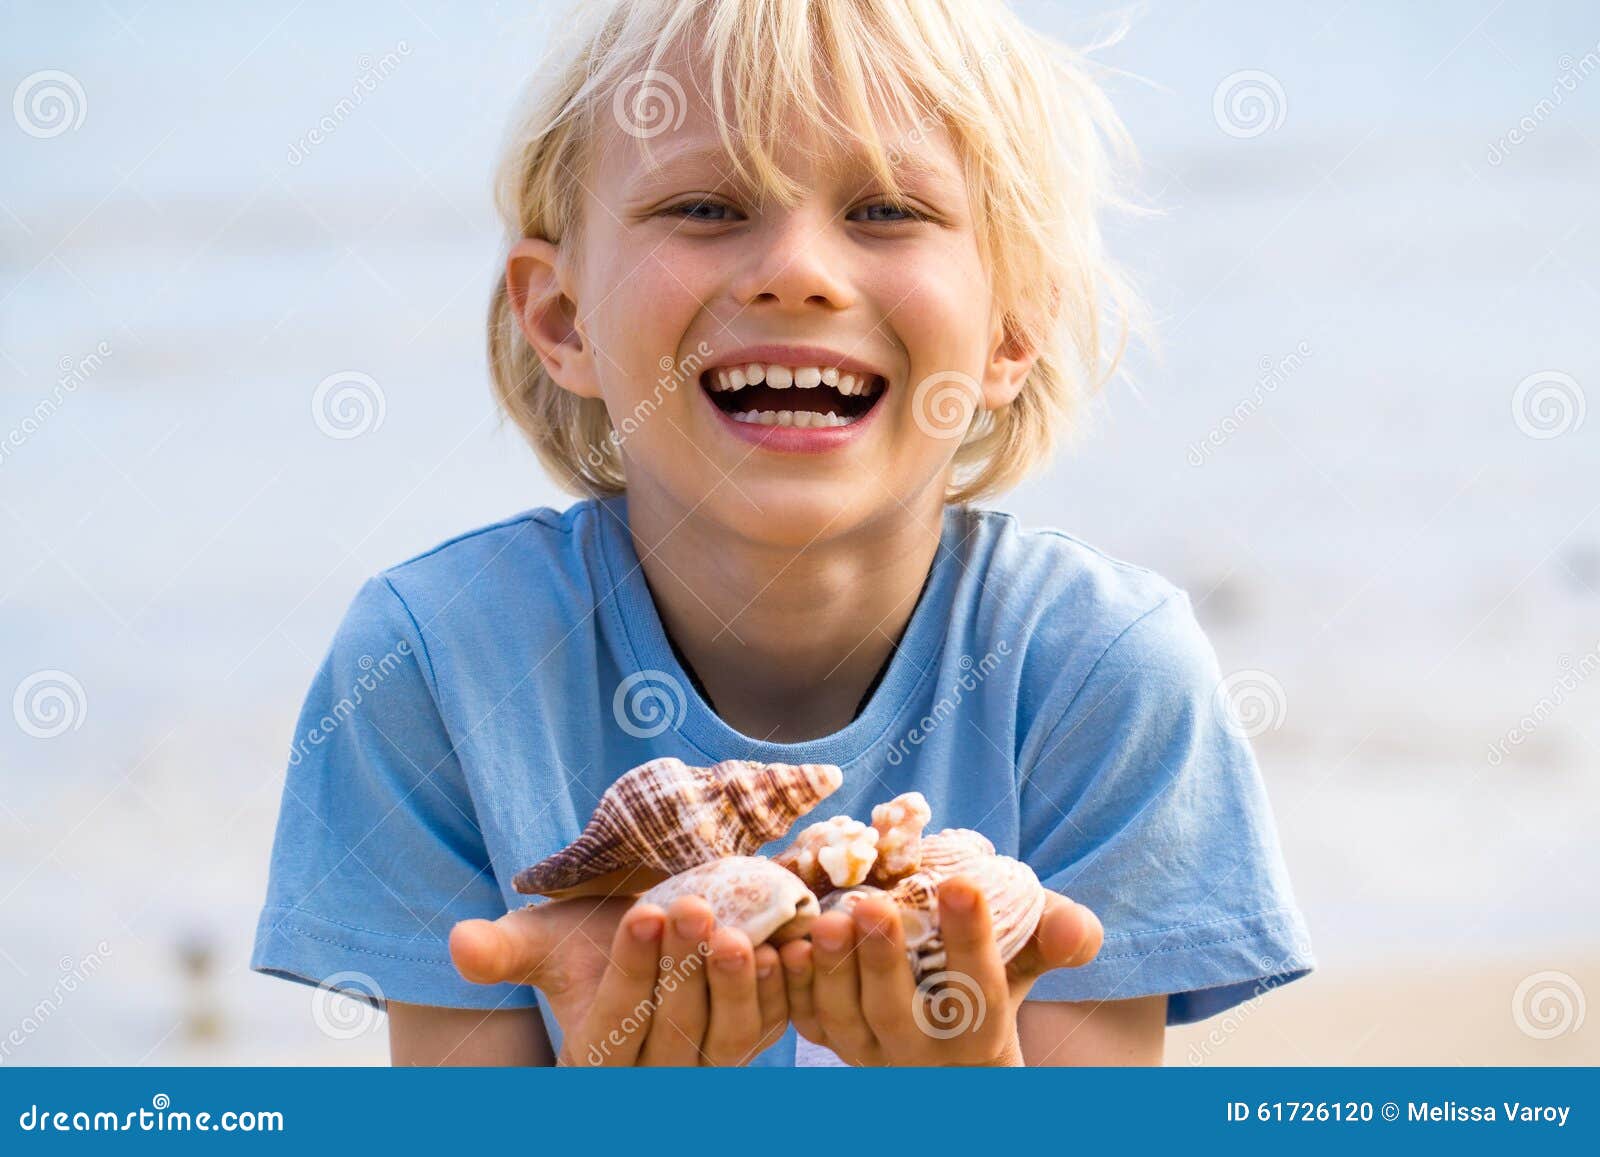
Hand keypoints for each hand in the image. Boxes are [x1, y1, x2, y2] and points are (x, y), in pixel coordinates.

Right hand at [449, 894, 788, 1065]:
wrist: (649, 929)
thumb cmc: (586, 939)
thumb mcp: (541, 941)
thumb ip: (502, 950)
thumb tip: (458, 944)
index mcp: (596, 1062)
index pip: (616, 1026)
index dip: (632, 973)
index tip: (642, 914)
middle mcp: (655, 1079)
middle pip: (674, 1034)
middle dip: (683, 970)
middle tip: (690, 907)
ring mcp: (710, 1066)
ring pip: (727, 1040)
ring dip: (736, 987)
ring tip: (736, 932)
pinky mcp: (753, 1041)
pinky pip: (773, 1026)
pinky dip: (780, 991)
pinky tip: (785, 946)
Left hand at [777, 880, 1102, 1065]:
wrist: (942, 1022)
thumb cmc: (988, 971)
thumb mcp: (1027, 953)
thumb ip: (1057, 936)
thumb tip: (1076, 930)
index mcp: (979, 1031)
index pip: (978, 989)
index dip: (969, 938)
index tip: (960, 884)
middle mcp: (920, 1052)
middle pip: (897, 1015)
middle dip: (884, 961)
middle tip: (873, 905)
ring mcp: (868, 1050)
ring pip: (843, 1022)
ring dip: (831, 972)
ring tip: (827, 920)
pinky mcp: (830, 1038)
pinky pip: (803, 1020)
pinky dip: (791, 987)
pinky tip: (784, 945)